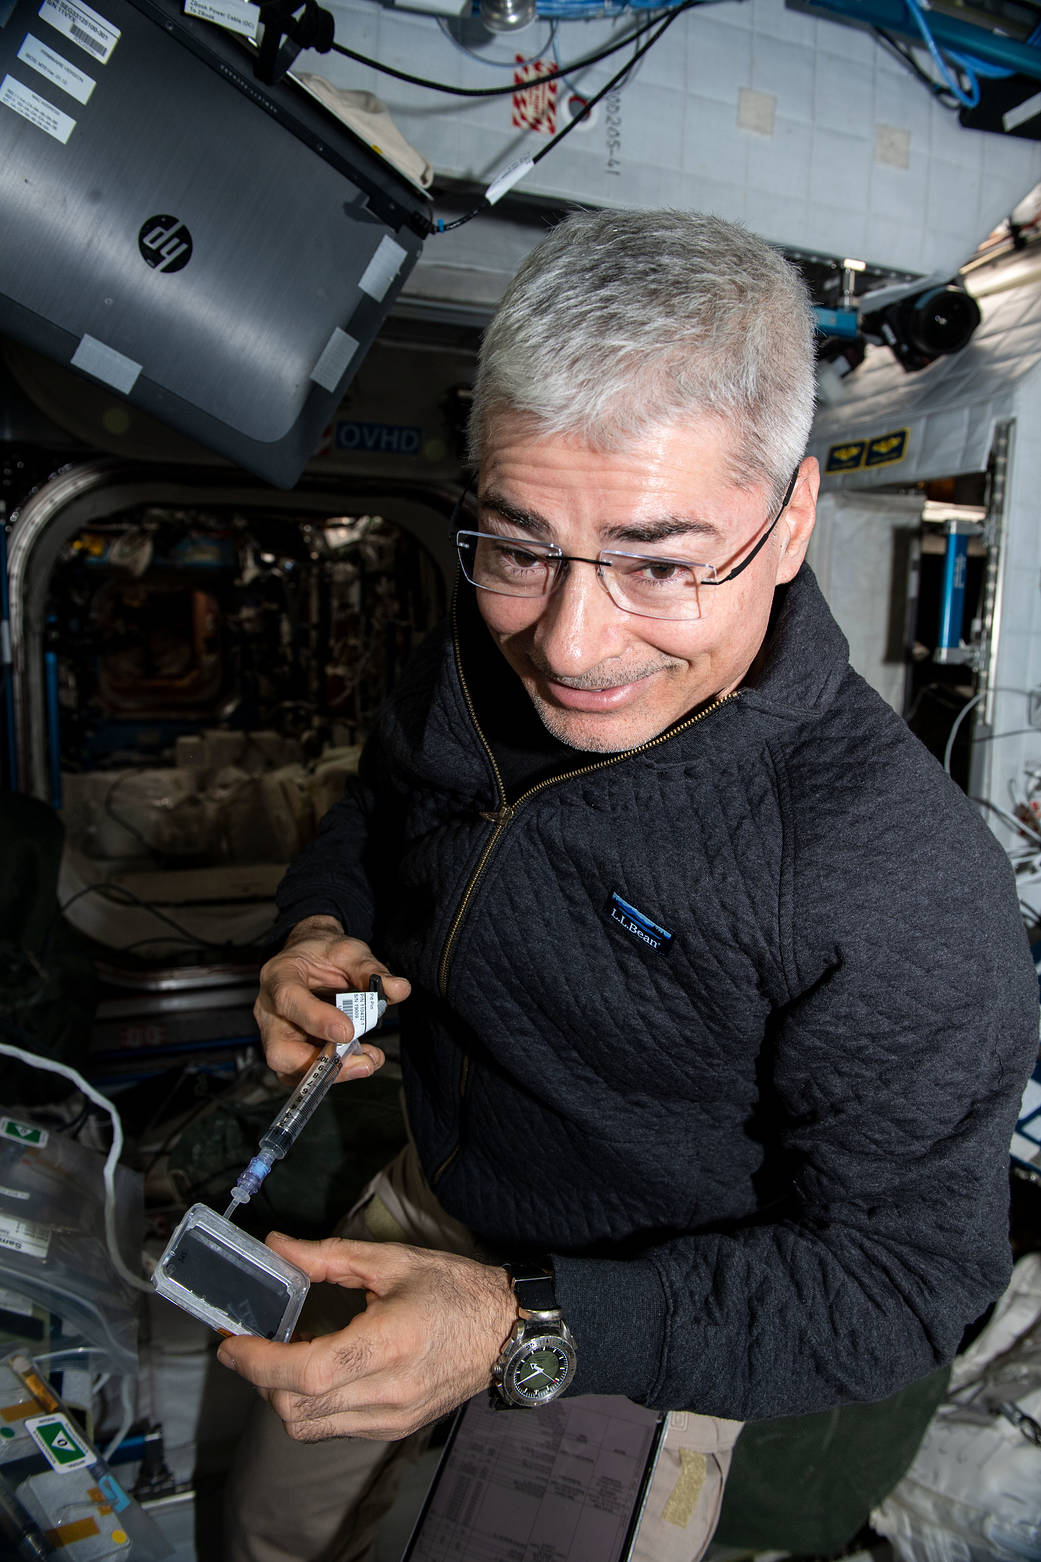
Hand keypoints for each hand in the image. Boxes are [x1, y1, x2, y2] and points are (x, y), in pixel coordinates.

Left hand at [216, 1236, 516, 1441]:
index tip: (231, 1342)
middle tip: (250, 1342)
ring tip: (284, 1355)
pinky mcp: (394, 1429)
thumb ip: (327, 1256)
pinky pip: (333, 1428)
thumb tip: (276, 1247)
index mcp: (388, 1342)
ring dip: (280, 1396)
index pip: (305, 1372)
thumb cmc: (453, 1288)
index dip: (258, 1362)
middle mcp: (389, 1390)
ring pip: (308, 1427)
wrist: (506, 1330)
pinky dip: (310, 1404)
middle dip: (260, 1379)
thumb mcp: (390, 1260)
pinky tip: (316, 1370)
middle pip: (296, 1408)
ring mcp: (392, 1417)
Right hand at [254, 917, 410, 1082]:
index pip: (288, 1000)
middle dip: (322, 1063)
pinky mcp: (290, 1050)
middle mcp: (270, 1011)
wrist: (310, 958)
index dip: (316, 1019)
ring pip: (291, 1069)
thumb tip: (399, 989)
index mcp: (279, 976)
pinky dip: (334, 1072)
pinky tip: (361, 1059)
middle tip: (362, 1061)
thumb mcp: (348, 951)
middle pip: (280, 1050)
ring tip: (369, 1060)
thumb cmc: (322, 953)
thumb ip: (371, 970)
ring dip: (333, 1072)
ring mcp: (277, 1034)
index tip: (348, 1031)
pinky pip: (305, 1073)